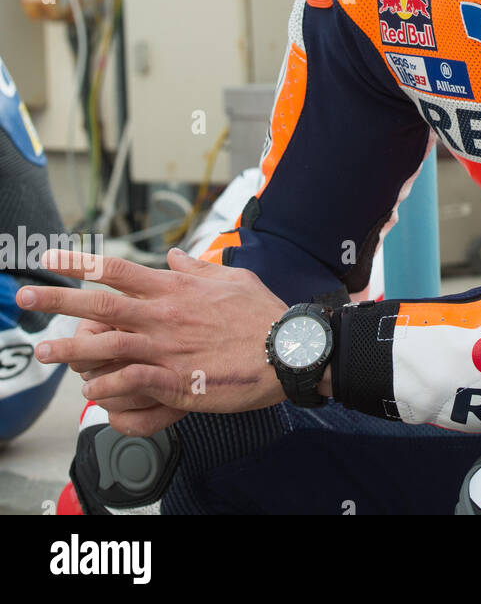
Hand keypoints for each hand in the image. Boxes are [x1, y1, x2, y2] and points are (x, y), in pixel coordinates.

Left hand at [21, 248, 289, 435]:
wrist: (287, 350)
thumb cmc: (263, 314)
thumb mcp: (233, 278)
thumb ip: (197, 268)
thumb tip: (173, 257)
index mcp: (176, 288)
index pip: (118, 269)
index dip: (80, 262)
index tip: (50, 258)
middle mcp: (164, 315)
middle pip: (99, 305)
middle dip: (56, 301)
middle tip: (25, 297)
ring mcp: (167, 348)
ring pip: (106, 346)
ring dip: (69, 351)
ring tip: (43, 353)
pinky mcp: (176, 379)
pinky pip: (129, 381)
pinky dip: (105, 385)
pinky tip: (90, 389)